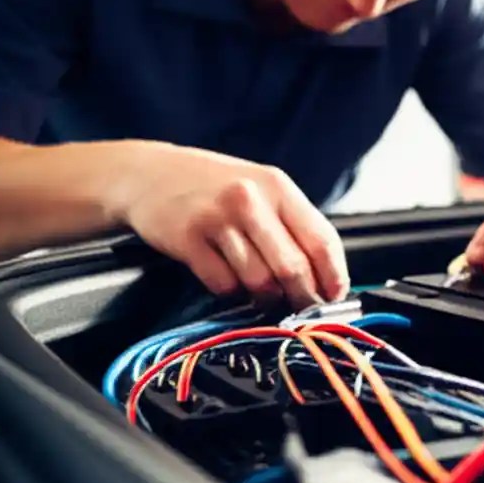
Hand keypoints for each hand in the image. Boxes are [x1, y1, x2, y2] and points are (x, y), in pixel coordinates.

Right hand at [99, 141, 348, 308]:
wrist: (148, 173)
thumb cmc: (214, 186)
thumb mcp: (261, 189)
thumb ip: (292, 225)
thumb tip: (326, 276)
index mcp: (278, 188)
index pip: (322, 240)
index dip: (334, 276)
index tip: (335, 296)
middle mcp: (250, 200)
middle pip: (293, 268)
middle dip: (303, 297)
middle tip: (303, 309)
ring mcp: (218, 219)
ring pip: (260, 281)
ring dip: (267, 298)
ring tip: (265, 295)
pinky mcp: (188, 240)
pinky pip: (224, 285)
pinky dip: (232, 292)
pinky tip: (230, 280)